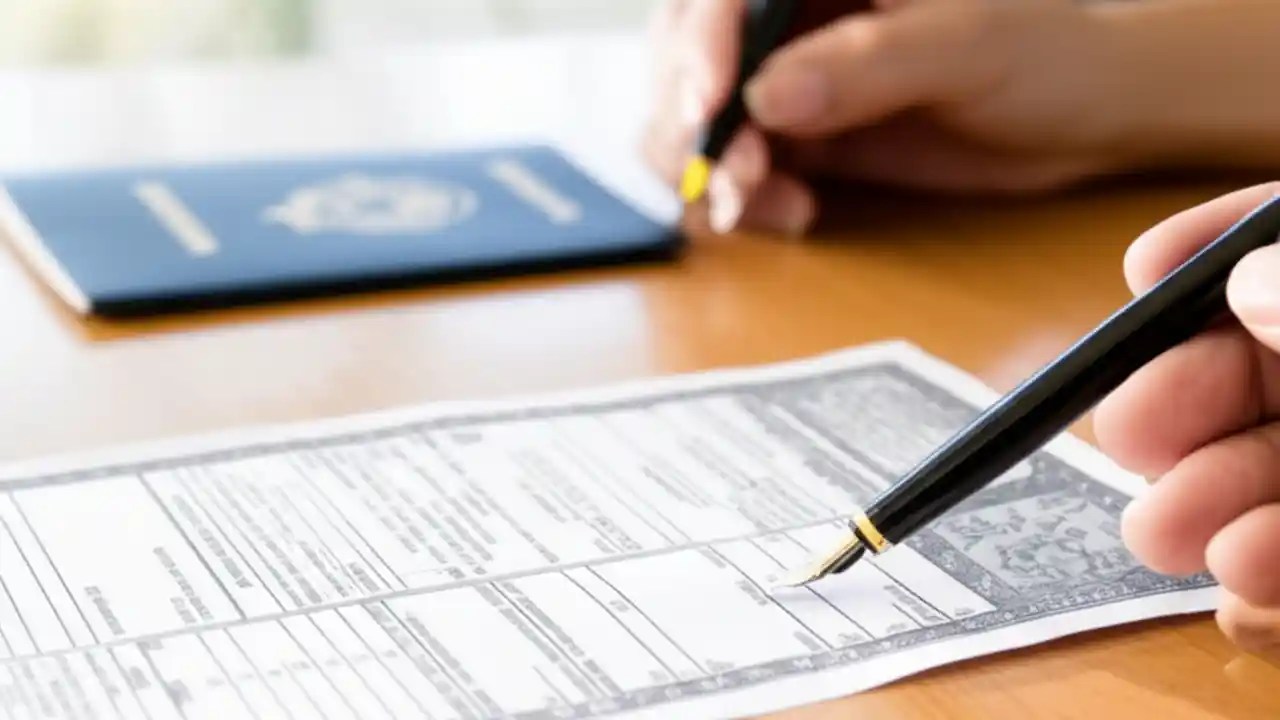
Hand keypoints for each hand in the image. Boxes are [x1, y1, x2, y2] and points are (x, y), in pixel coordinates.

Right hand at [642, 0, 1121, 235]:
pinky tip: (785, 211)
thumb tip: (766, 97)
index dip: (700, 46)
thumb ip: (867, 64)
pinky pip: (734, 164)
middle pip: (685, 55)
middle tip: (737, 176)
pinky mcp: (798, 133)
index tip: (710, 110)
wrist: (1085, 116)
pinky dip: (738, 196)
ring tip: (760, 205)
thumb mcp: (967, 46)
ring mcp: (789, 74)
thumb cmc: (1046, 52)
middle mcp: (792, 13)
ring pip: (696, 117)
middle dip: (692, 121)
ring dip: (709, 168)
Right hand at [1095, 182, 1279, 661]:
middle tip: (1131, 435)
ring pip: (1260, 487)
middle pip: (1250, 377)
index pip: (1278, 248)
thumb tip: (1240, 282)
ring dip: (1205, 508)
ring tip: (1178, 538)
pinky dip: (1259, 599)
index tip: (1147, 269)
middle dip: (1176, 405)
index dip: (1212, 248)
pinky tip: (1244, 599)